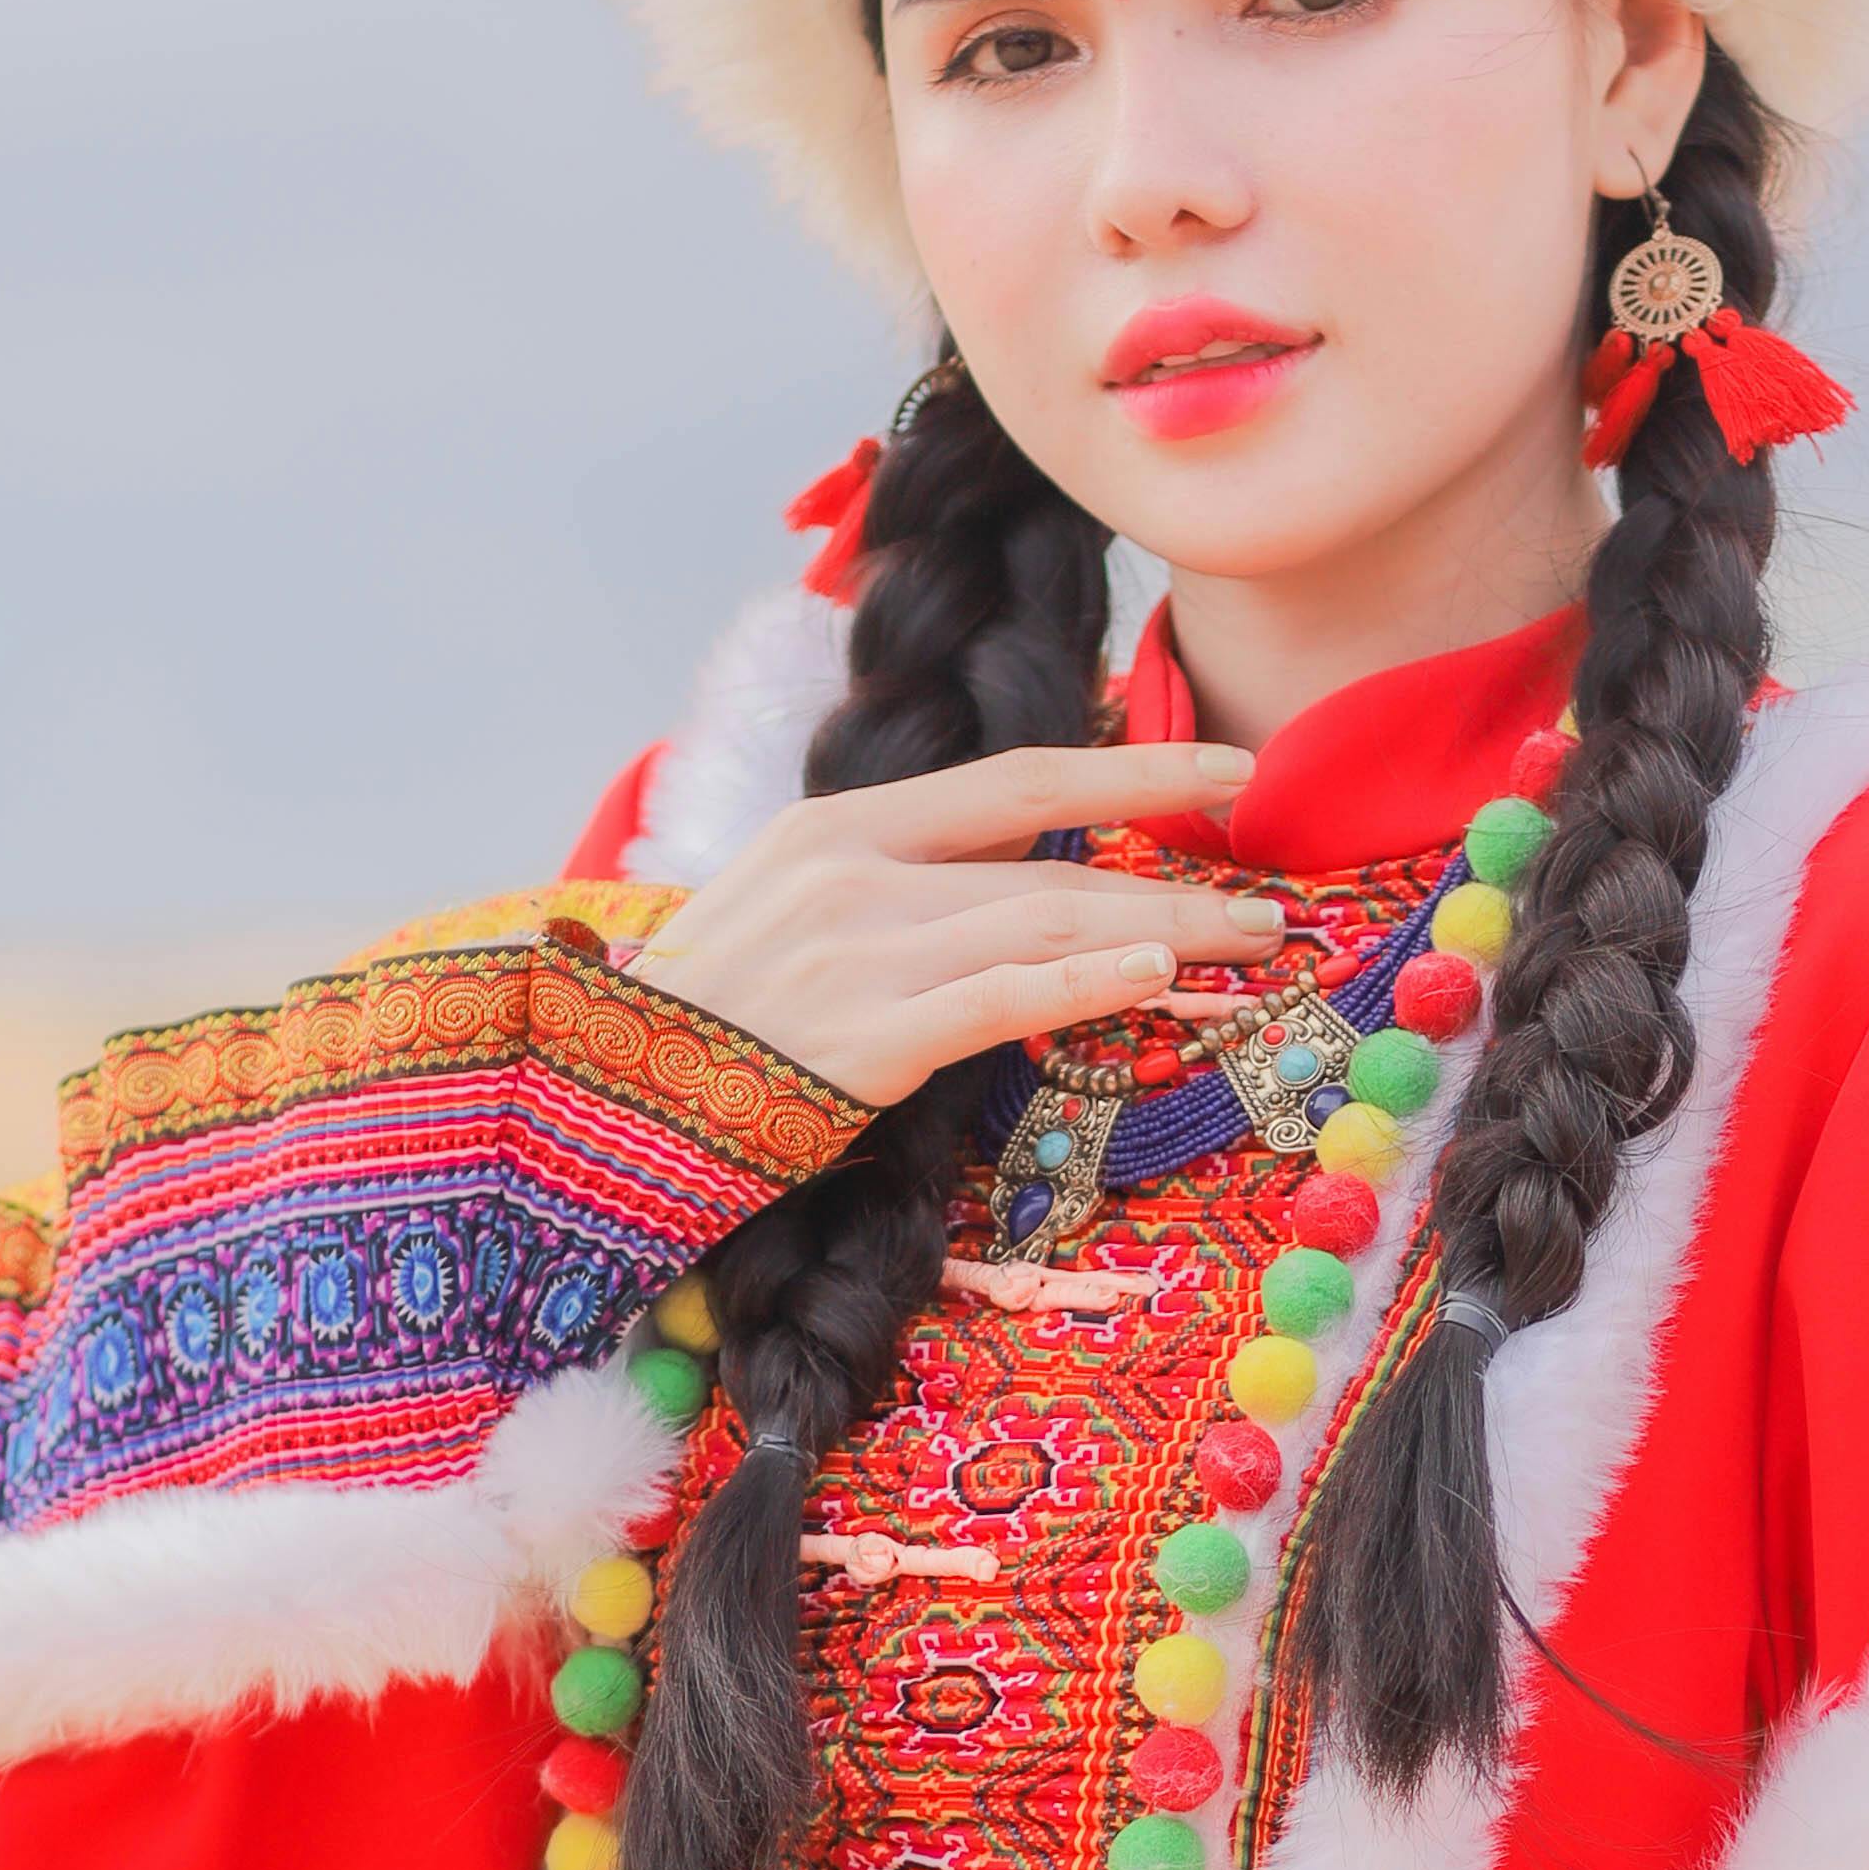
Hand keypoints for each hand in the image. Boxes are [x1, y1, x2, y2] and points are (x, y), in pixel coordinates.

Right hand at [631, 739, 1277, 1112]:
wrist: (599, 1096)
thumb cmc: (699, 1026)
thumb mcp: (786, 918)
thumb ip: (890, 892)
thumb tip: (1006, 890)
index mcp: (839, 829)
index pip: (1016, 783)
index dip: (1131, 773)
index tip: (1227, 777)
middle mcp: (853, 872)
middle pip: (1050, 864)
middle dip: (1172, 881)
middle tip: (1269, 907)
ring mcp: (856, 951)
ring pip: (1044, 923)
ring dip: (1165, 933)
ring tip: (1249, 943)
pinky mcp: (860, 1036)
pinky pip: (997, 999)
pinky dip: (1082, 981)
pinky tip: (1154, 975)